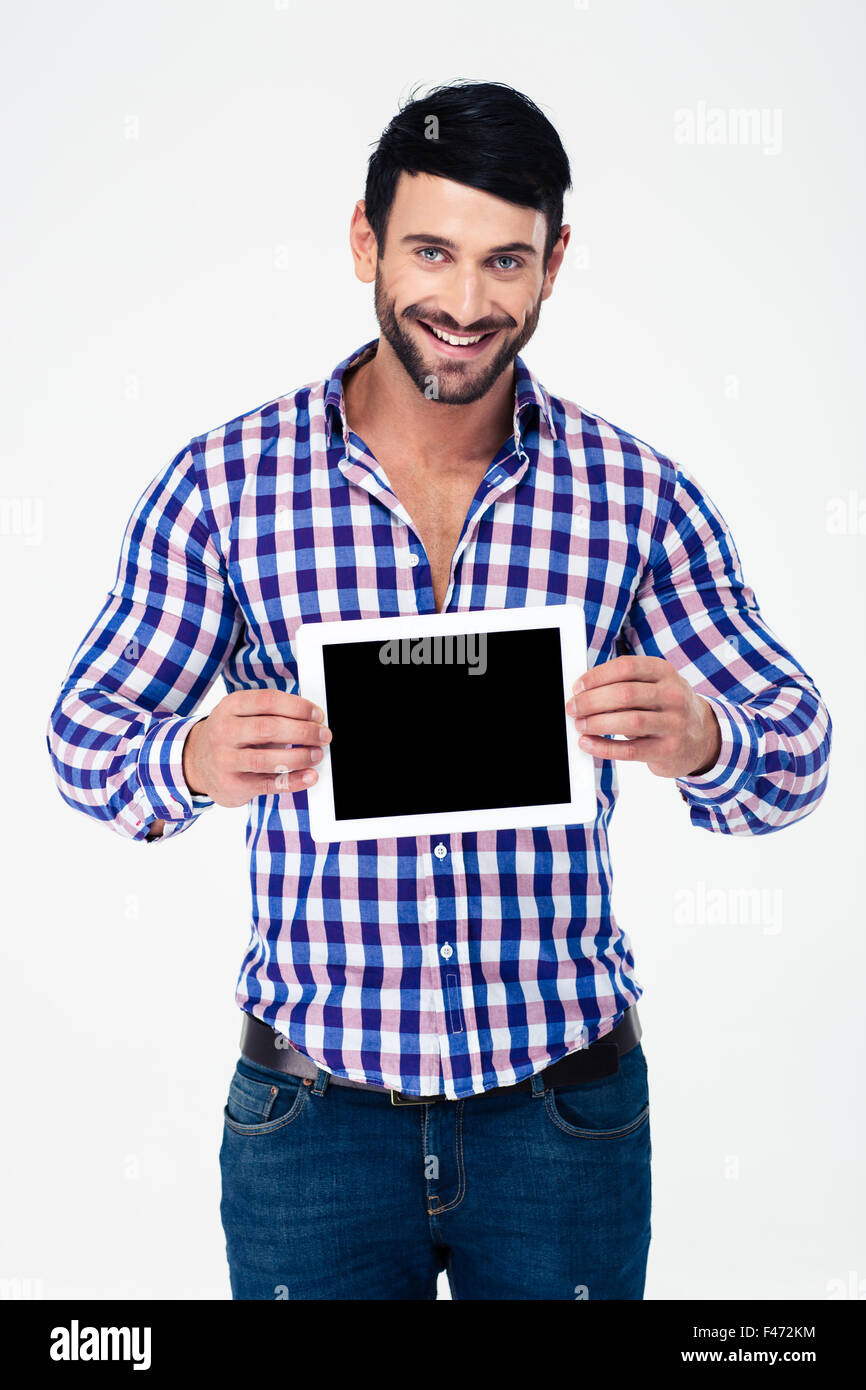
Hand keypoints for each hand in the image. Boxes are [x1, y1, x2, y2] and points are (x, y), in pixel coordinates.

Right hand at [182, 689, 331, 806]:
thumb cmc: (229, 735)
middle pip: (269, 729)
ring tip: (317, 754)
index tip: (317, 714)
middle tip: (323, 735)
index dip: (297, 707)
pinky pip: (268, 784)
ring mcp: (225, 760)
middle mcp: (224, 732)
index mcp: (230, 707)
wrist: (195, 762)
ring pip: (267, 759)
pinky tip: (309, 776)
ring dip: (299, 757)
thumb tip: (311, 719)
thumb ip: (270, 713)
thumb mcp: (240, 713)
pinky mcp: (232, 785)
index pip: (268, 701)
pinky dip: (293, 782)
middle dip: (303, 732)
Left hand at [566, 655, 721, 778]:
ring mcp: (674, 723)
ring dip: (597, 723)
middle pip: (625, 694)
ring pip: (629, 721)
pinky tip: (588, 743)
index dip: (597, 676)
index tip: (578, 686)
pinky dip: (604, 747)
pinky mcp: (669, 749)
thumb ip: (625, 684)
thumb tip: (583, 691)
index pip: (626, 667)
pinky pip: (631, 750)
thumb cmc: (665, 707)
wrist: (701, 737)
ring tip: (580, 724)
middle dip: (592, 701)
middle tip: (573, 707)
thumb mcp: (654, 686)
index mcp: (665, 672)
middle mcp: (673, 694)